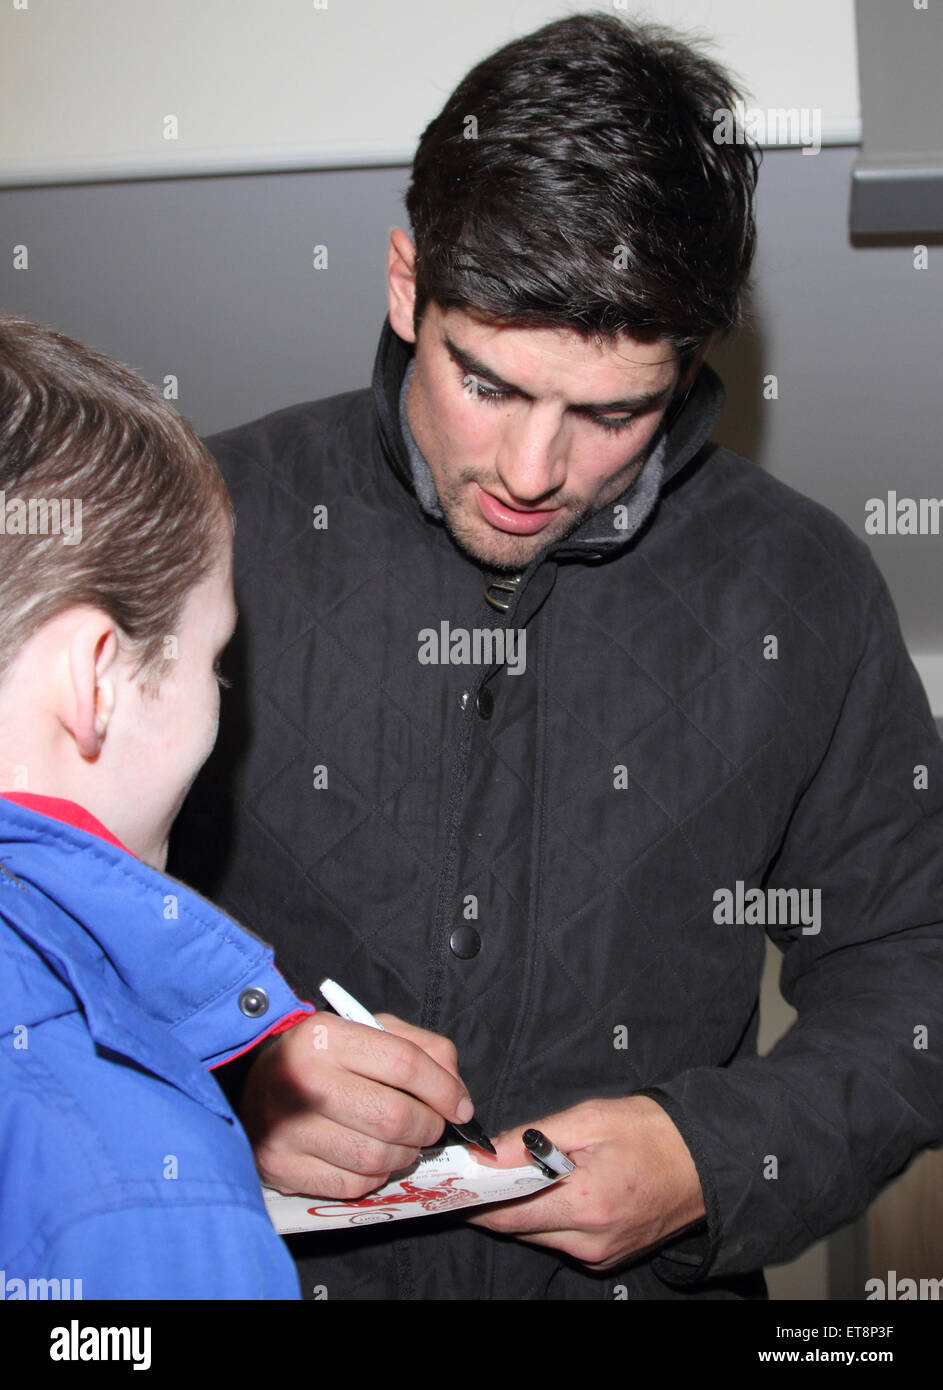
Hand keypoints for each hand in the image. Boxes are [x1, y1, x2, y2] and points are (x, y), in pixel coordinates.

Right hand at [240, 1011, 474, 1199]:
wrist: (253, 1087)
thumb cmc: (323, 1058)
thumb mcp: (368, 1031)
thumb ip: (421, 1048)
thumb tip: (458, 1094)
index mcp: (324, 1036)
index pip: (404, 1063)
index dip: (443, 1089)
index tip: (460, 1107)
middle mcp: (301, 1080)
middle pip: (394, 1116)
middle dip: (428, 1127)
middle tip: (431, 1127)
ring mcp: (287, 1128)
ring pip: (378, 1157)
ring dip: (404, 1155)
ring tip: (401, 1142)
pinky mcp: (281, 1168)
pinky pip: (353, 1185)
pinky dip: (375, 1177)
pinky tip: (369, 1158)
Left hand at [466, 1096, 705, 1268]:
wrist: (707, 1160)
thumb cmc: (652, 1132)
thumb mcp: (591, 1118)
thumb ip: (536, 1138)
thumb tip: (489, 1153)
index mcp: (584, 1204)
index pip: (507, 1214)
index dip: (473, 1199)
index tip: (453, 1181)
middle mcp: (590, 1241)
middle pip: (518, 1229)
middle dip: (495, 1201)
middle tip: (478, 1171)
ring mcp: (600, 1254)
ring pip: (538, 1236)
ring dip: (522, 1208)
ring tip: (515, 1174)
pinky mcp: (608, 1257)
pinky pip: (562, 1240)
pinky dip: (548, 1217)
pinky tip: (553, 1189)